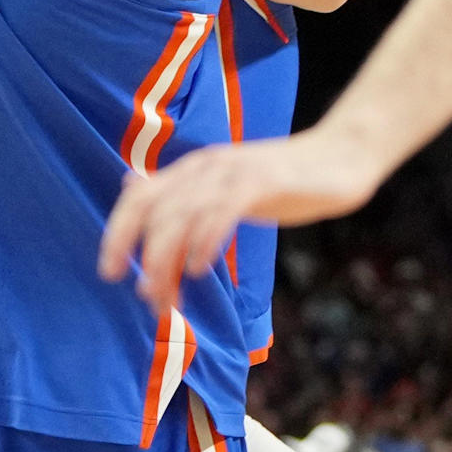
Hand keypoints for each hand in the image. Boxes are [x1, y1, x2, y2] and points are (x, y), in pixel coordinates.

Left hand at [101, 129, 381, 308]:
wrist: (341, 156)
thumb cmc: (285, 179)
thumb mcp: (227, 186)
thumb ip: (184, 193)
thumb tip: (131, 189)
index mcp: (194, 169)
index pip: (140, 198)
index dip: (118, 233)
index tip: (109, 271)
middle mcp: (206, 166)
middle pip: (154, 209)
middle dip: (140, 255)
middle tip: (142, 295)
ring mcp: (233, 172)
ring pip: (183, 215)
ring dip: (167, 259)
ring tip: (166, 296)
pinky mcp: (262, 181)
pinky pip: (222, 210)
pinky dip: (204, 240)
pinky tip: (198, 268)